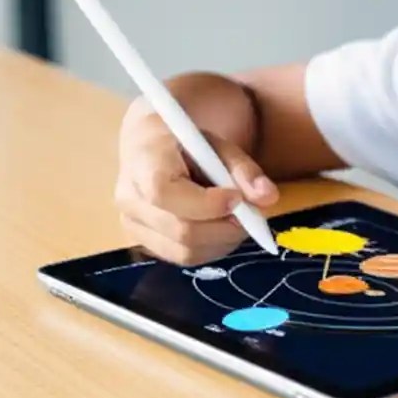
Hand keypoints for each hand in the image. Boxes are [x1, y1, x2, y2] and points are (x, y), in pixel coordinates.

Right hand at [115, 98, 277, 264]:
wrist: (151, 143)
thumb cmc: (186, 140)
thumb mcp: (217, 143)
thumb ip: (243, 169)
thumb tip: (268, 198)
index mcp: (143, 158)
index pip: (165, 192)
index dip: (206, 203)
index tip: (236, 198)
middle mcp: (129, 195)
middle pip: (180, 230)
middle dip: (224, 227)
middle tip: (250, 215)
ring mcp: (132, 223)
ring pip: (184, 252)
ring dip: (222, 241)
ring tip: (237, 219)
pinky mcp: (142, 242)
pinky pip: (182, 258)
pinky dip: (211, 247)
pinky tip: (219, 226)